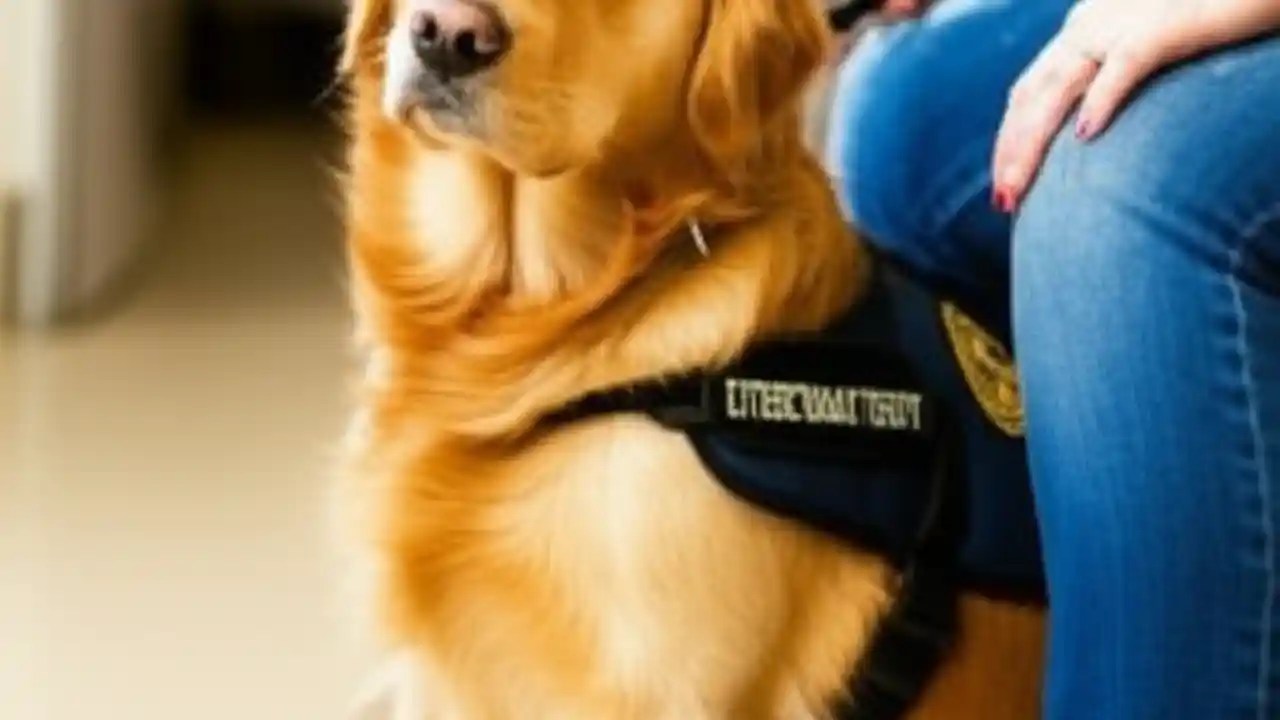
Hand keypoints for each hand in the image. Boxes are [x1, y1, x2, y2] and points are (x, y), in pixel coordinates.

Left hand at [992, 0, 1279, 212]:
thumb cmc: (1207, 19)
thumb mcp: (1143, 51)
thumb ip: (1109, 81)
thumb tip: (1087, 136)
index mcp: (1082, 31)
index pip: (1028, 91)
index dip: (1010, 138)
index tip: (1002, 185)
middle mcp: (1090, 24)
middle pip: (1033, 95)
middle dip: (1011, 150)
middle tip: (1002, 201)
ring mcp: (1121, 22)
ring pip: (1060, 86)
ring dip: (1033, 141)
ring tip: (1018, 187)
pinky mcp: (1165, 25)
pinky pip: (1126, 65)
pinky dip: (1102, 100)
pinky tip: (1086, 137)